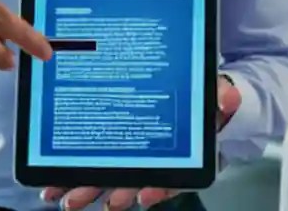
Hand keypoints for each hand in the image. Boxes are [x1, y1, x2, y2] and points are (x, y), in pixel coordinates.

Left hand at [42, 77, 241, 209]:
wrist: (195, 89)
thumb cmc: (204, 99)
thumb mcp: (217, 93)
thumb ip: (223, 95)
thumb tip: (227, 97)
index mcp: (183, 152)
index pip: (173, 177)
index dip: (159, 188)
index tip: (144, 194)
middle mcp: (156, 158)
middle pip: (134, 180)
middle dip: (113, 192)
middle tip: (93, 200)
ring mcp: (135, 154)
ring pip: (111, 175)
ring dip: (89, 187)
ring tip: (65, 197)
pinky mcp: (117, 144)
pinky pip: (97, 161)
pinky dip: (79, 173)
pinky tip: (60, 181)